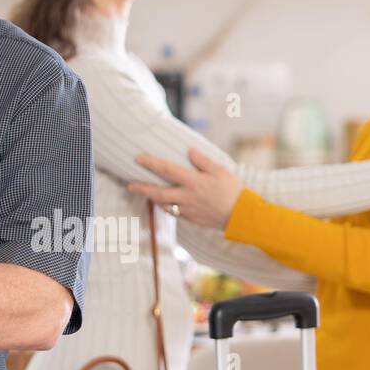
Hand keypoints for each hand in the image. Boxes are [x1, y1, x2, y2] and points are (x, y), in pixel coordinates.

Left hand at [128, 147, 244, 228]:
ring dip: (153, 198)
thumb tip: (189, 150)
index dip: (151, 163)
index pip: (167, 170)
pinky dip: (167, 207)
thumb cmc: (232, 191)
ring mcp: (187, 210)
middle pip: (158, 192)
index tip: (138, 158)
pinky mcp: (191, 219)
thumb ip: (202, 161)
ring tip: (146, 193)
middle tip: (130, 185)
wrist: (240, 216)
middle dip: (142, 188)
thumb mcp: (220, 170)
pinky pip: (174, 213)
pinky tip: (165, 203)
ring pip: (164, 204)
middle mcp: (186, 196)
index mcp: (193, 181)